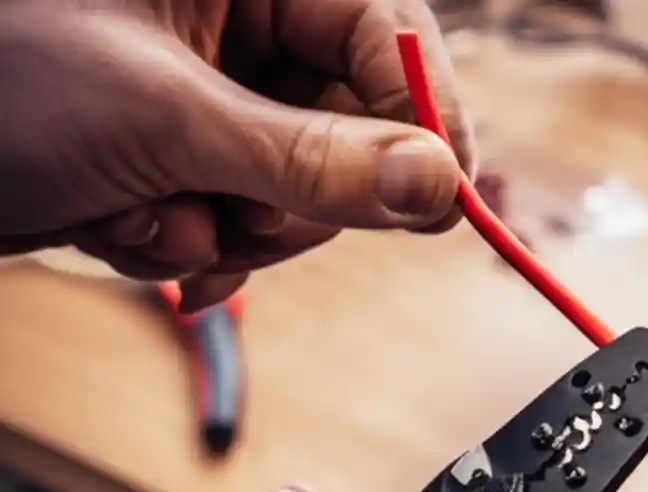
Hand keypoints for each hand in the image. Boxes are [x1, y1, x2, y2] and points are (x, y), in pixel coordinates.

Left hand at [0, 0, 471, 310]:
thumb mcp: (162, 120)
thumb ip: (312, 159)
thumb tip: (434, 186)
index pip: (388, 35)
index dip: (424, 122)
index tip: (440, 203)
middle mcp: (238, 19)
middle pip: (354, 125)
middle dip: (297, 198)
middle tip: (240, 226)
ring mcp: (213, 87)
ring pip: (300, 183)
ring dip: (234, 230)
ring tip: (156, 227)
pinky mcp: (186, 147)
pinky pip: (245, 210)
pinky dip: (200, 243)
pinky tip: (139, 237)